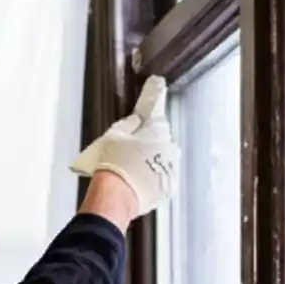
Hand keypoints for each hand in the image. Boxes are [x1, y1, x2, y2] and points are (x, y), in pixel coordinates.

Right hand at [71, 76, 178, 216]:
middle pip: (161, 138)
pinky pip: (162, 176)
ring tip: (132, 167)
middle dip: (150, 140)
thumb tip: (135, 121)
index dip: (155, 98)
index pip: (158, 109)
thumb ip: (128, 124)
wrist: (115, 197)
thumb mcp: (113, 136)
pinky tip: (138, 179)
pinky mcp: (168, 187)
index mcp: (158, 130)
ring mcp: (171, 169)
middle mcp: (170, 148)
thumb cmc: (113, 165)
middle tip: (130, 148)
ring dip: (153, 160)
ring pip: (163, 158)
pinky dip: (153, 176)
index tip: (157, 86)